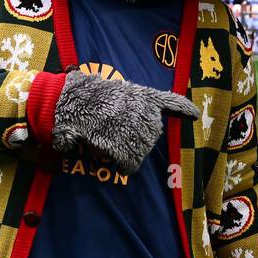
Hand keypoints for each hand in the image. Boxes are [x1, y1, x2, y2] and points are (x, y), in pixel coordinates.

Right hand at [50, 70, 198, 172]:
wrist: (65, 100)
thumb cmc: (85, 94)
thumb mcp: (115, 88)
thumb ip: (133, 99)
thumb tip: (148, 113)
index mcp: (142, 96)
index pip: (170, 102)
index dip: (182, 109)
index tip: (193, 114)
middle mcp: (143, 112)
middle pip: (150, 134)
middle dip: (137, 138)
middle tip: (116, 134)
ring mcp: (134, 130)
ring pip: (139, 149)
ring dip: (126, 150)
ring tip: (106, 142)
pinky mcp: (119, 146)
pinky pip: (129, 161)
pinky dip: (127, 166)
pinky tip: (125, 168)